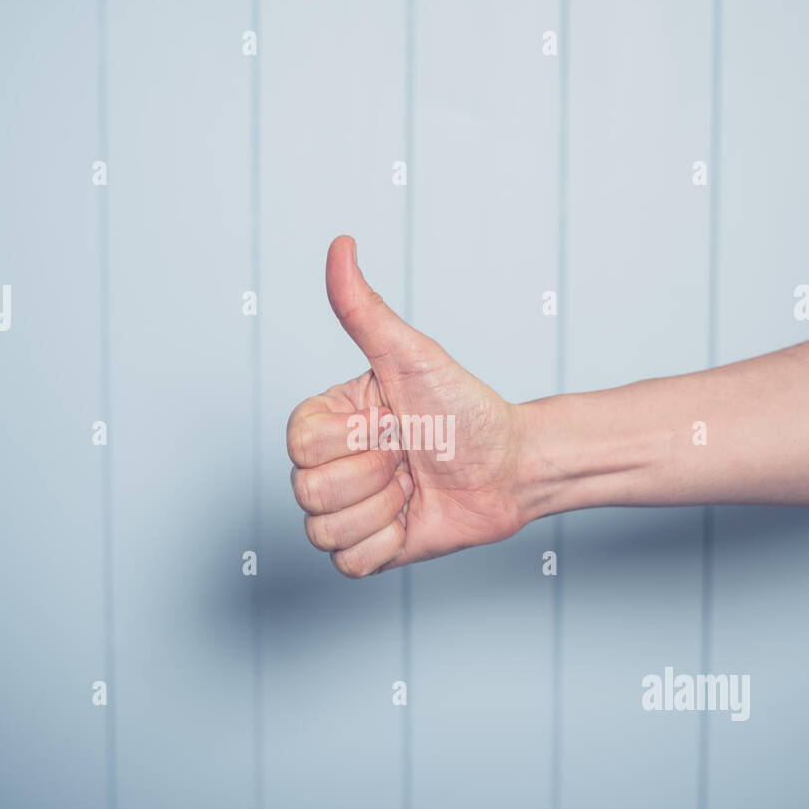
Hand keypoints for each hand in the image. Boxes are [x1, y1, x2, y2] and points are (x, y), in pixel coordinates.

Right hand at [286, 236, 527, 575]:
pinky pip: (349, 564)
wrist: (509, 465)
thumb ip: (364, 308)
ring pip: (324, 532)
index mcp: (326, 421)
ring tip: (411, 486)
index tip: (393, 422)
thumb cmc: (463, 407)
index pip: (300, 445)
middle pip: (308, 492)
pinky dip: (388, 544)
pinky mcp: (367, 551)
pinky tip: (411, 518)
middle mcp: (328, 467)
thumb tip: (340, 245)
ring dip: (384, 510)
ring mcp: (345, 511)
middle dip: (374, 475)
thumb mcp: (412, 356)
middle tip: (408, 456)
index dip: (354, 439)